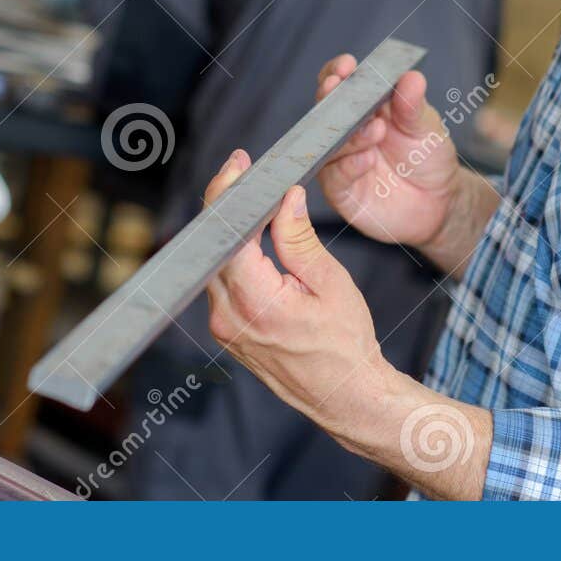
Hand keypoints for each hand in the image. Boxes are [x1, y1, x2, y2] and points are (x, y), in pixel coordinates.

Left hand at [203, 149, 491, 497]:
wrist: (345, 396)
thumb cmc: (346, 344)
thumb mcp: (330, 282)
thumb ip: (298, 237)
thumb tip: (283, 197)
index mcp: (256, 302)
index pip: (227, 232)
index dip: (229, 191)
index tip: (239, 164)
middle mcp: (229, 316)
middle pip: (214, 244)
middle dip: (229, 204)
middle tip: (248, 174)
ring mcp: (223, 327)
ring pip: (215, 262)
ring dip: (232, 230)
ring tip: (255, 202)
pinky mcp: (226, 331)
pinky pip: (221, 281)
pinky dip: (234, 256)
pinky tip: (253, 238)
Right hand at [314, 55, 461, 249]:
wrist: (439, 204)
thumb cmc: (428, 159)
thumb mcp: (426, 128)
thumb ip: (414, 106)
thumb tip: (411, 77)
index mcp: (364, 108)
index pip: (342, 83)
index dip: (338, 71)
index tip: (347, 65)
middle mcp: (346, 132)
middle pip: (325, 110)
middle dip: (331, 98)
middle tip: (340, 88)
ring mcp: (340, 161)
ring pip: (330, 143)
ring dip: (351, 134)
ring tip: (376, 129)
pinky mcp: (341, 191)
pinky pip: (335, 177)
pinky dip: (349, 166)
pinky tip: (367, 159)